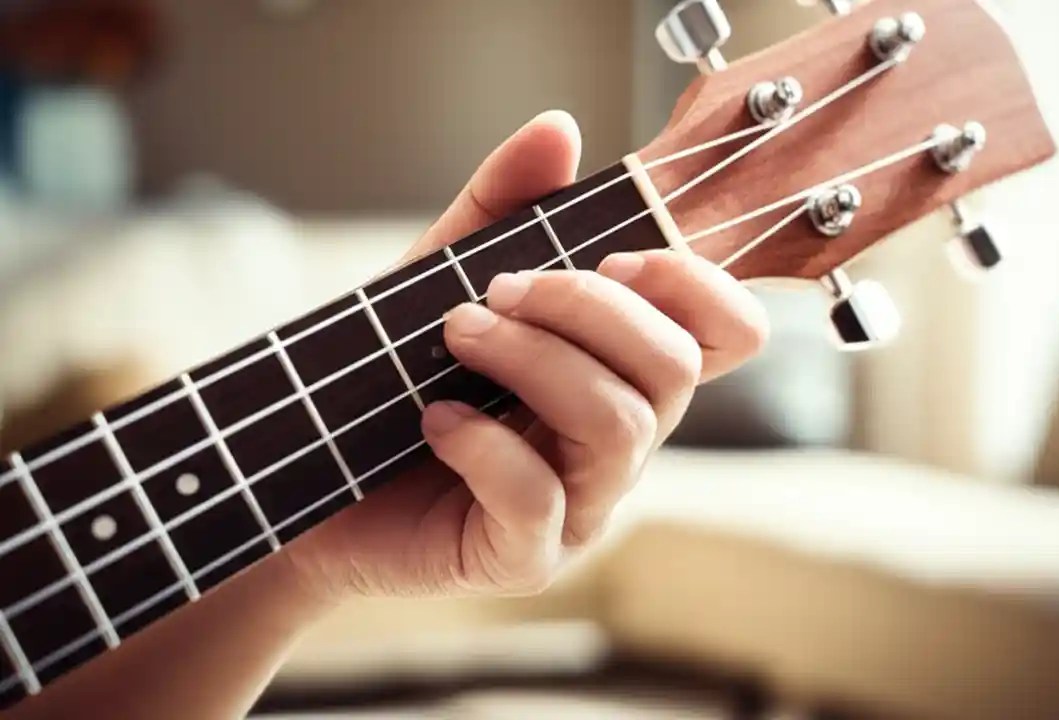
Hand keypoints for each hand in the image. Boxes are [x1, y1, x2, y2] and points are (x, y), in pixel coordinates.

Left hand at [284, 111, 767, 600]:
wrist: (309, 476)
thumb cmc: (392, 380)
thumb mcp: (441, 276)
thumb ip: (501, 208)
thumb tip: (559, 130)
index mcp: (620, 369)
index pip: (726, 333)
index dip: (696, 285)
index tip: (615, 257)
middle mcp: (620, 437)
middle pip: (674, 367)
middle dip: (585, 308)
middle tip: (493, 294)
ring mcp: (583, 504)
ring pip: (619, 426)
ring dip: (533, 360)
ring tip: (456, 338)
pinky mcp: (527, 555)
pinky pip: (539, 497)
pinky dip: (482, 443)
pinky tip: (433, 420)